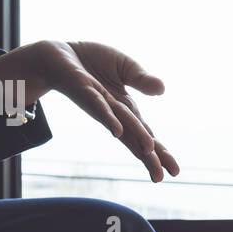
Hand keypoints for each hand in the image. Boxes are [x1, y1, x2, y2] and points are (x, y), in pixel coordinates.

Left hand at [0, 40, 178, 181]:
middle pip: (136, 138)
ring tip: (150, 154)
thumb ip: (142, 79)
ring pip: (122, 125)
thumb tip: (162, 89)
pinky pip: (98, 106)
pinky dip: (108, 118)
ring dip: (136, 140)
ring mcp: (98, 105)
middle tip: (161, 177)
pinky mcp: (83, 92)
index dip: (161, 152)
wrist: (58, 54)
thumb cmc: (91, 62)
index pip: (147, 134)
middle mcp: (114, 113)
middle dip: (150, 157)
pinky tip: (117, 131)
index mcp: (126, 109)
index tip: (174, 172)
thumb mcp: (125, 67)